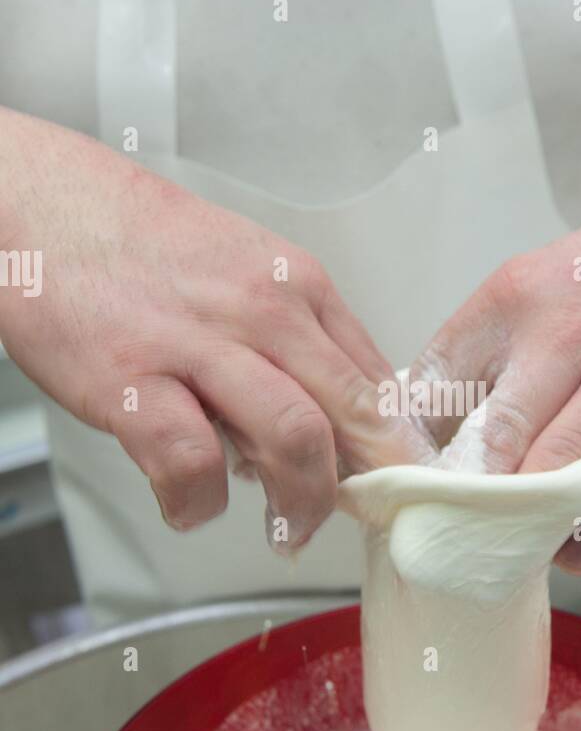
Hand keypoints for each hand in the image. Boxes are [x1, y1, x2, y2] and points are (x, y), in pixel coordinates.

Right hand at [0, 111, 429, 545]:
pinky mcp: (133, 381)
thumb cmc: (138, 243)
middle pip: (354, 415)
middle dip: (367, 486)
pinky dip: (198, 502)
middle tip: (353, 521)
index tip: (392, 485)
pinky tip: (190, 506)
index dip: (393, 448)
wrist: (38, 201)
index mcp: (297, 285)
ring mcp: (198, 345)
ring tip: (287, 529)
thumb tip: (332, 418)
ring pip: (296, 440)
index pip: (377, 381)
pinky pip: (192, 463)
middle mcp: (262, 310)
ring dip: (300, 504)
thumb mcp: (242, 270)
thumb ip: (293, 339)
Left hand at [411, 184, 580, 572]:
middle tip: (451, 532)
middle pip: (498, 434)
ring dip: (531, 518)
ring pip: (563, 465)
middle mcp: (569, 331)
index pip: (439, 381)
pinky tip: (574, 549)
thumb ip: (483, 351)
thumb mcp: (536, 285)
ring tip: (510, 546)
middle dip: (470, 495)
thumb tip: (418, 425)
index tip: (404, 486)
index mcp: (516, 297)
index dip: (412, 445)